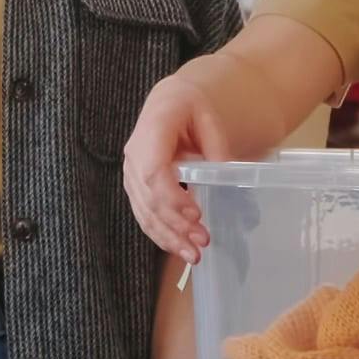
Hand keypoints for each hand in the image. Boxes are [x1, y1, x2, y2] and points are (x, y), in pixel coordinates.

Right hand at [123, 63, 240, 258]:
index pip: (152, 170)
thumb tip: (227, 180)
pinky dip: (161, 234)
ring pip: (144, 211)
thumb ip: (217, 148)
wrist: (170, 103)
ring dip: (168, 236)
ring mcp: (132, 172)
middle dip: (174, 224)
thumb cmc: (191, 108)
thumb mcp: (210, 119)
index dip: (171, 196)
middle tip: (202, 242)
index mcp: (152, 128)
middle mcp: (134, 152)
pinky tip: (179, 248)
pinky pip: (144, 214)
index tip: (196, 213)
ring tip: (194, 255)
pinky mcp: (136, 187)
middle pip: (148, 196)